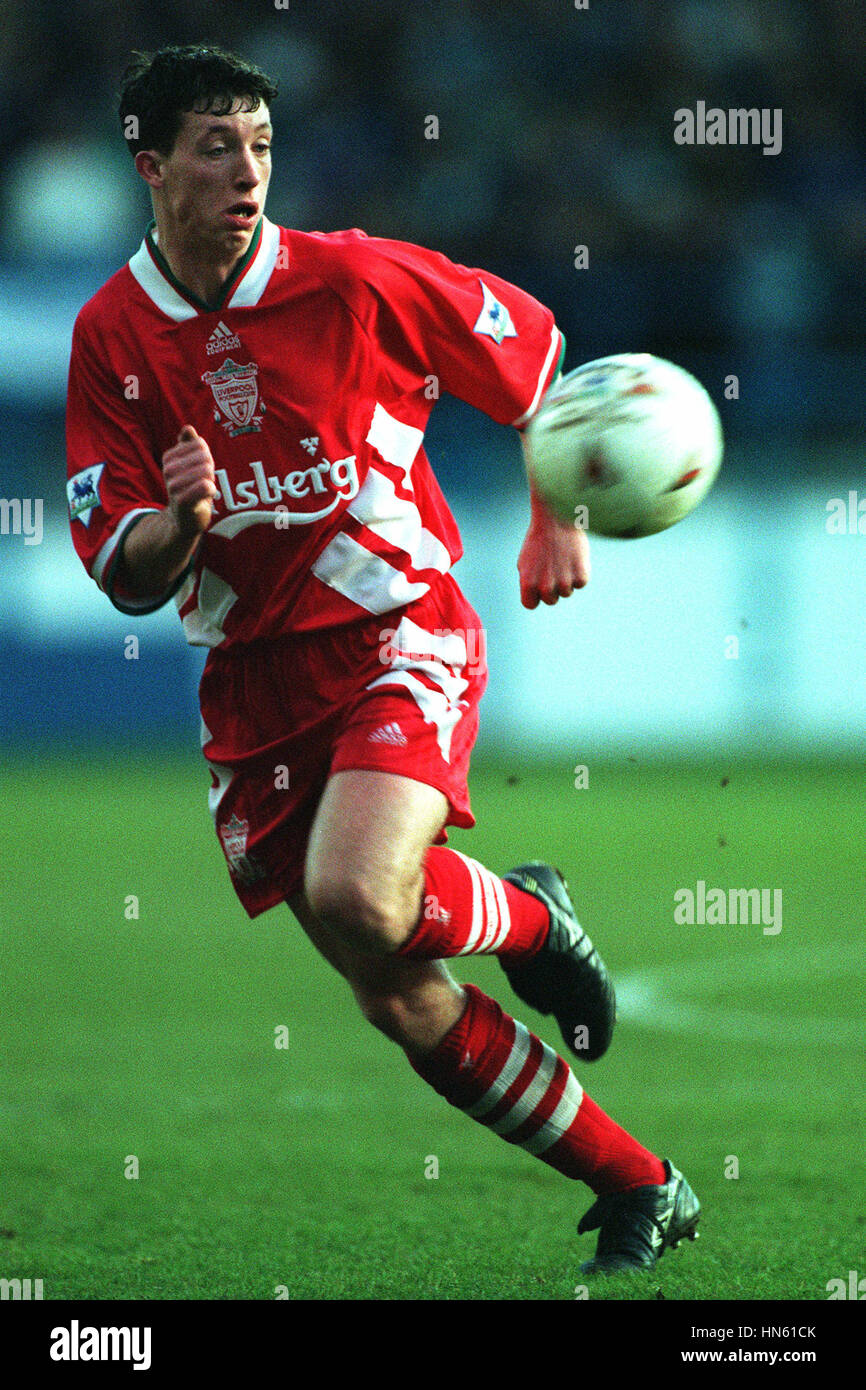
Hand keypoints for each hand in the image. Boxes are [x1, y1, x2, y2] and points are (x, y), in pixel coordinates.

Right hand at [162, 425, 218, 538]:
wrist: (185, 518)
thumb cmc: (191, 487)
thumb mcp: (191, 463)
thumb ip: (189, 444)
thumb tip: (188, 428)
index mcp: (169, 457)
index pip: (200, 445)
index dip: (207, 458)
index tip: (200, 470)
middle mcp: (168, 469)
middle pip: (205, 457)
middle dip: (210, 470)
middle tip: (203, 482)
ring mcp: (173, 485)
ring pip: (206, 471)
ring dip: (210, 481)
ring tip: (202, 490)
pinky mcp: (182, 501)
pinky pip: (205, 486)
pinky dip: (211, 491)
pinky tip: (205, 497)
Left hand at [517, 488, 590, 608]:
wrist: (557, 518)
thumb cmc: (539, 539)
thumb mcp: (525, 562)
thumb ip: (530, 583)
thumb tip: (538, 597)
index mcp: (528, 583)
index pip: (530, 604)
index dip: (535, 594)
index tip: (538, 581)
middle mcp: (545, 587)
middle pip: (550, 600)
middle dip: (552, 587)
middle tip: (552, 565)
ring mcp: (564, 583)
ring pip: (566, 592)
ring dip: (566, 579)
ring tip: (562, 558)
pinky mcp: (581, 577)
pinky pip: (580, 583)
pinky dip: (579, 571)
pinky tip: (573, 556)